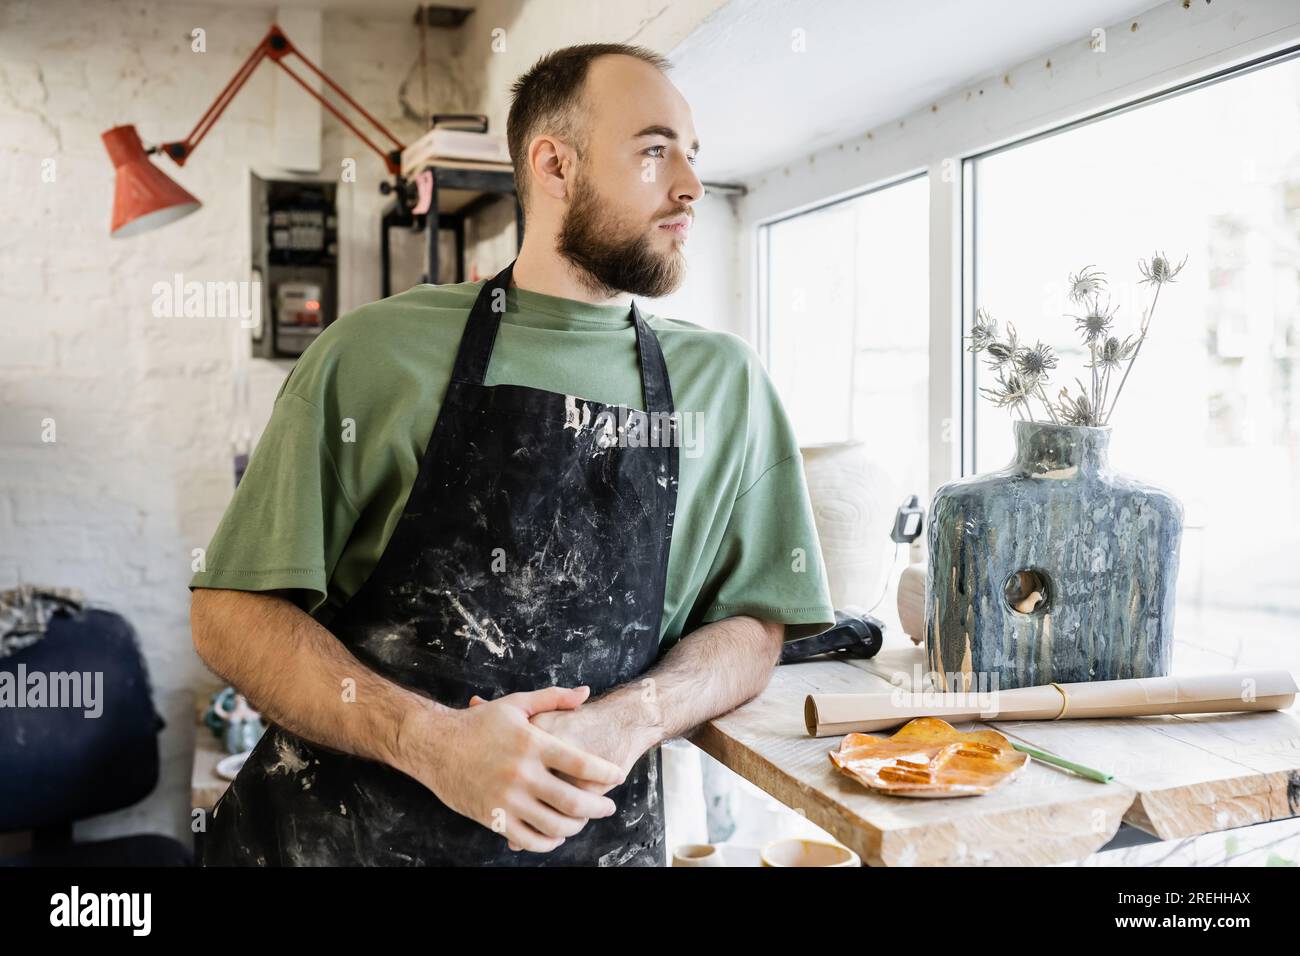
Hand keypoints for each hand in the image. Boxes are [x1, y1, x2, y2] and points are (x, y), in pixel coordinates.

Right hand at [469, 691, 642, 850]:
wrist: (434, 745)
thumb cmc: (477, 723)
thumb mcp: (517, 704)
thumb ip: (554, 699)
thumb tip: (585, 693)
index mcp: (532, 744)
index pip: (581, 762)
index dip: (605, 772)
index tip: (617, 775)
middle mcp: (522, 774)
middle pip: (573, 801)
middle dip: (598, 807)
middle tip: (608, 806)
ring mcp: (507, 799)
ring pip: (553, 826)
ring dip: (576, 827)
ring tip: (583, 820)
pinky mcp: (493, 817)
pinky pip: (528, 840)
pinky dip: (547, 842)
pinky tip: (555, 835)